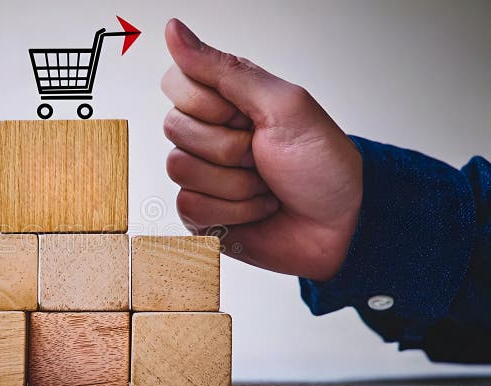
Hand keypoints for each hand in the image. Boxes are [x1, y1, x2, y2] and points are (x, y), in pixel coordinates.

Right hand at [161, 18, 362, 281]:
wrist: (342, 225)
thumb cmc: (322, 164)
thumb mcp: (282, 105)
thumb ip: (223, 69)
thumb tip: (173, 29)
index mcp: (227, 99)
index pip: (176, 82)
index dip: (208, 103)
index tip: (246, 115)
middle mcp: (209, 133)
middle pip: (175, 127)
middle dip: (229, 147)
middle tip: (263, 154)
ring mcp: (202, 173)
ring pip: (180, 168)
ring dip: (235, 184)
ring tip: (265, 185)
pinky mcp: (200, 212)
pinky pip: (189, 206)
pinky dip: (233, 211)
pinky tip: (257, 209)